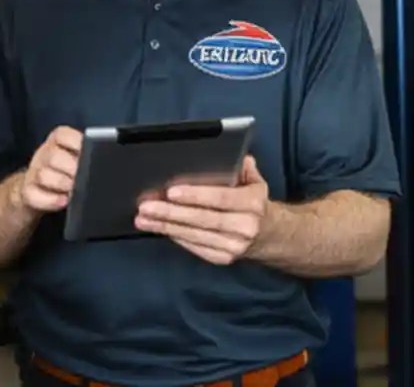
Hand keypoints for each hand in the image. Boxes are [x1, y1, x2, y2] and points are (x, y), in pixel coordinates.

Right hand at [12, 126, 82, 213]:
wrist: (32, 191)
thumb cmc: (62, 172)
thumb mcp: (72, 159)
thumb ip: (85, 156)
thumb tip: (104, 159)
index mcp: (55, 142)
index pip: (62, 135)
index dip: (76, 142)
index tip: (90, 151)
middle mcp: (42, 155)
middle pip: (53, 156)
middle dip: (72, 168)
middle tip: (85, 176)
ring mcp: (32, 174)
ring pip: (43, 175)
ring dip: (61, 183)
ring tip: (75, 190)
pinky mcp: (27, 193)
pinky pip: (34, 195)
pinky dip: (51, 200)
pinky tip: (64, 201)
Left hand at [134, 155, 269, 264]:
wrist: (270, 235)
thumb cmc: (253, 203)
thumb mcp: (255, 181)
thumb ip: (242, 167)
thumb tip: (232, 154)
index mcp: (253, 204)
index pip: (220, 198)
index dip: (195, 196)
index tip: (171, 192)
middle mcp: (245, 227)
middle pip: (202, 219)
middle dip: (170, 213)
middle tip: (145, 206)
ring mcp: (234, 246)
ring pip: (194, 235)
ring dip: (165, 226)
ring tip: (143, 219)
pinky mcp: (223, 259)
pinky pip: (194, 247)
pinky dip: (175, 237)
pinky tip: (159, 228)